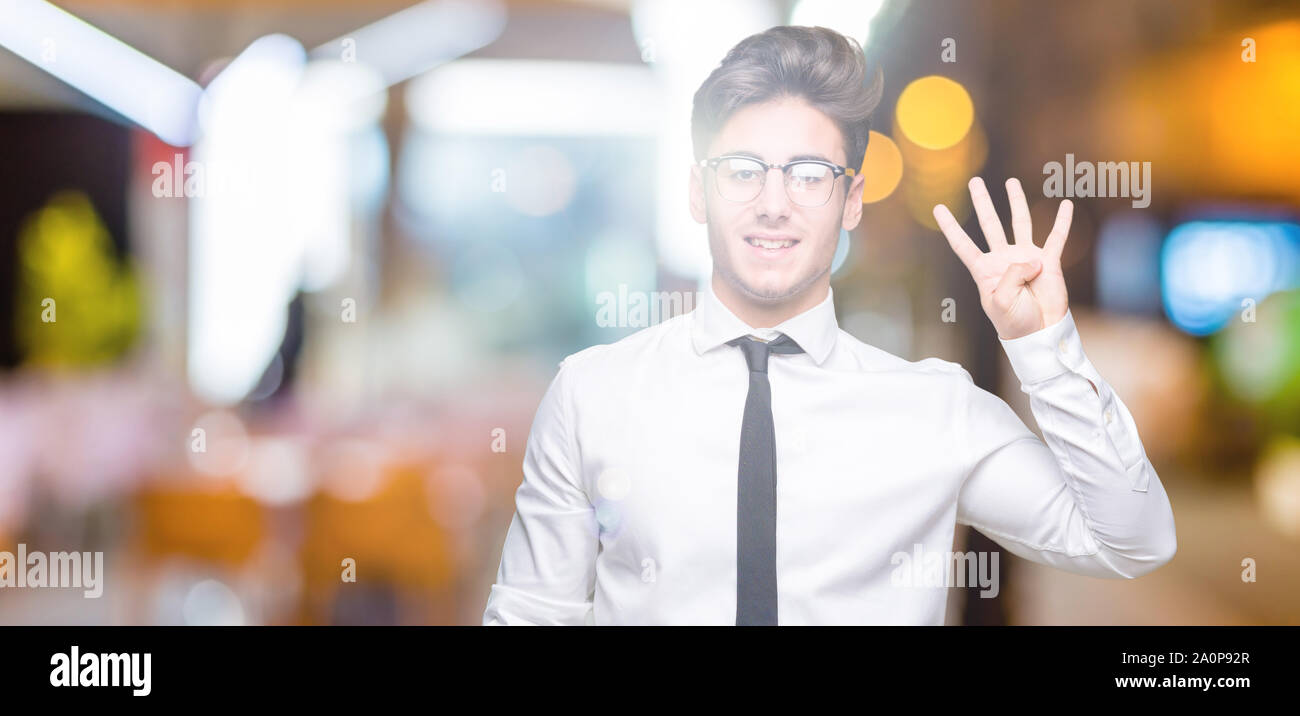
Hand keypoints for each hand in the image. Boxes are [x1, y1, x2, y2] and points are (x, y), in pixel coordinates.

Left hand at [933, 177, 1072, 339]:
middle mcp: (1003, 259)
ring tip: (1011, 182)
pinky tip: (1066, 205)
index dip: (951, 227)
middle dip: (982, 202)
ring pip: (1020, 222)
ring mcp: (1026, 257)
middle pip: (990, 224)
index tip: (938, 208)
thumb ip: (1011, 276)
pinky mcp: (1049, 261)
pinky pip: (1057, 237)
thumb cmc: (1014, 321)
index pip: (963, 244)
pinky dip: (1063, 221)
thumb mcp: (1001, 301)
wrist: (1040, 332)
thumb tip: (1032, 258)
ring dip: (1016, 201)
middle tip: (974, 181)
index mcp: (984, 270)